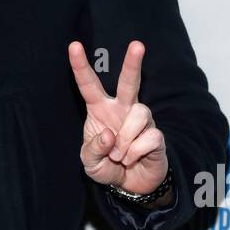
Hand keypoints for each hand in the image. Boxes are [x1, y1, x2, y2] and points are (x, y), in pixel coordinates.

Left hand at [69, 40, 169, 200]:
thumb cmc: (107, 166)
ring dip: (126, 139)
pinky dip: (136, 153)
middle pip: (128, 82)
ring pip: (139, 113)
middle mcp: (122, 109)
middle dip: (132, 63)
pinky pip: (148, 137)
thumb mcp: (90, 163)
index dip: (80, 66)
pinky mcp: (156, 134)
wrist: (130, 185)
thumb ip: (93, 149)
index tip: (73, 45)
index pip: (88, 85)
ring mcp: (141, 120)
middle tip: (137, 44)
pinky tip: (132, 159)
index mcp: (100, 109)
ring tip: (120, 156)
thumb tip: (110, 134)